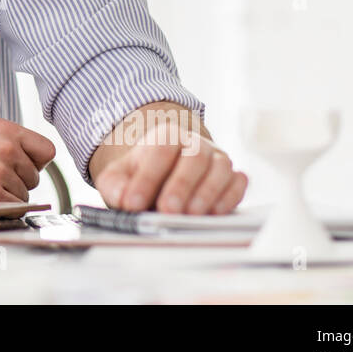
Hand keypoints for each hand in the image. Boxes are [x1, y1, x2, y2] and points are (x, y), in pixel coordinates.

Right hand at [0, 118, 56, 201]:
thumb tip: (35, 160)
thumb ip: (6, 143)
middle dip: (15, 184)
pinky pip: (12, 211)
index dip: (33, 163)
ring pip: (23, 197)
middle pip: (34, 178)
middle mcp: (3, 147)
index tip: (20, 169)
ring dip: (5, 200)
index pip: (46, 150)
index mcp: (1, 129)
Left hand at [92, 111, 247, 213]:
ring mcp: (217, 160)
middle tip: (167, 210)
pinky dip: (229, 197)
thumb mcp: (118, 180)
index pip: (160, 149)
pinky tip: (213, 214)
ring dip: (206, 193)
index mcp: (166, 136)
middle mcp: (195, 144)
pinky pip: (238, 183)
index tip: (132, 203)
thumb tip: (123, 197)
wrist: (161, 184)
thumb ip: (114, 185)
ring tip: (189, 215)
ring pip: (220, 168)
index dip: (146, 177)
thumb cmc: (139, 181)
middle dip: (181, 185)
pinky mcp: (233, 179)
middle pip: (195, 157)